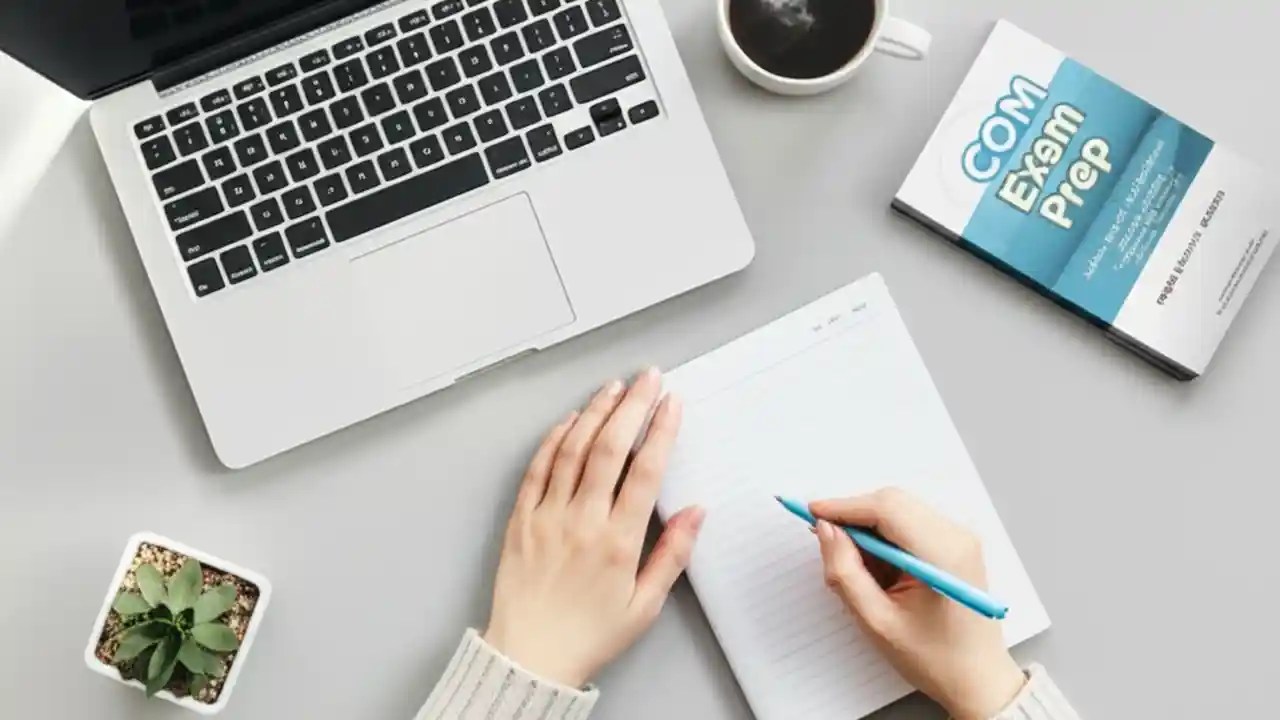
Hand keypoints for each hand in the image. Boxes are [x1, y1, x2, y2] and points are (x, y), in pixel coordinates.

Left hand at [483, 368, 704, 687]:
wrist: (529, 656)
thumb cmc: (587, 635)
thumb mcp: (644, 605)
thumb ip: (672, 555)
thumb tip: (695, 513)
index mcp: (618, 542)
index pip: (645, 470)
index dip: (661, 430)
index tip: (671, 404)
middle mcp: (582, 521)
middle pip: (610, 447)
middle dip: (633, 405)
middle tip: (648, 379)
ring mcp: (547, 516)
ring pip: (573, 449)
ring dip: (596, 412)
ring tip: (613, 389)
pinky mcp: (521, 519)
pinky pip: (538, 468)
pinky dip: (555, 438)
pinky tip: (570, 421)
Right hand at [812, 489, 1025, 719]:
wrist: (978, 677)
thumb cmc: (936, 658)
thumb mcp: (877, 621)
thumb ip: (846, 572)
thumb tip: (826, 531)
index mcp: (944, 556)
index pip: (886, 509)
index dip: (844, 506)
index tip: (812, 512)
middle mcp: (958, 537)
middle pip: (892, 502)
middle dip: (853, 515)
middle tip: (826, 539)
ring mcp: (959, 537)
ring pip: (899, 508)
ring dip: (868, 527)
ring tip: (855, 565)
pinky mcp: (954, 542)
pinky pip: (910, 521)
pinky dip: (884, 535)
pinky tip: (877, 567)